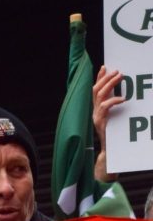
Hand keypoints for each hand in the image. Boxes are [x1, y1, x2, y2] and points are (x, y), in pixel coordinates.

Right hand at [93, 66, 124, 181]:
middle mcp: (94, 112)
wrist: (112, 154)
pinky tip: (122, 98)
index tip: (105, 66)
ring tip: (120, 77)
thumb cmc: (117, 136)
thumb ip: (117, 107)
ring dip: (110, 84)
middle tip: (118, 71)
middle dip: (106, 78)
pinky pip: (104, 108)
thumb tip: (124, 93)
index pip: (95, 90)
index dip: (99, 78)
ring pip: (99, 95)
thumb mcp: (117, 118)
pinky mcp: (100, 123)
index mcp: (97, 110)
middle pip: (95, 90)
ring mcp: (96, 117)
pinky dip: (113, 100)